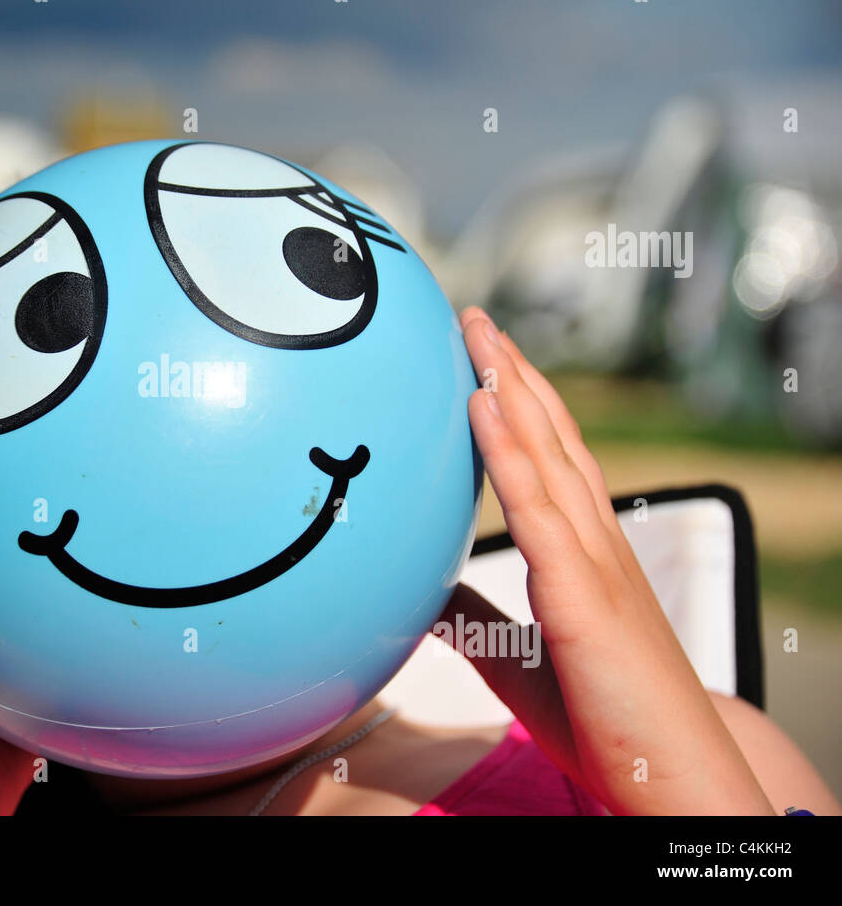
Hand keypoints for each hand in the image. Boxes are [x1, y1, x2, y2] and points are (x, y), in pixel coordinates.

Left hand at [441, 307, 773, 814]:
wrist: (671, 777)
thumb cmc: (607, 720)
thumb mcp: (518, 658)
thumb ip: (474, 618)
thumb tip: (426, 592)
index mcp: (585, 555)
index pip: (550, 461)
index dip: (518, 405)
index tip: (485, 360)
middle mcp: (595, 542)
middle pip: (550, 438)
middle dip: (512, 373)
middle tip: (475, 319)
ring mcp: (593, 562)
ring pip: (547, 454)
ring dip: (509, 387)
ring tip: (476, 333)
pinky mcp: (583, 594)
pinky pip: (536, 507)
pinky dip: (508, 449)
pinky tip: (480, 405)